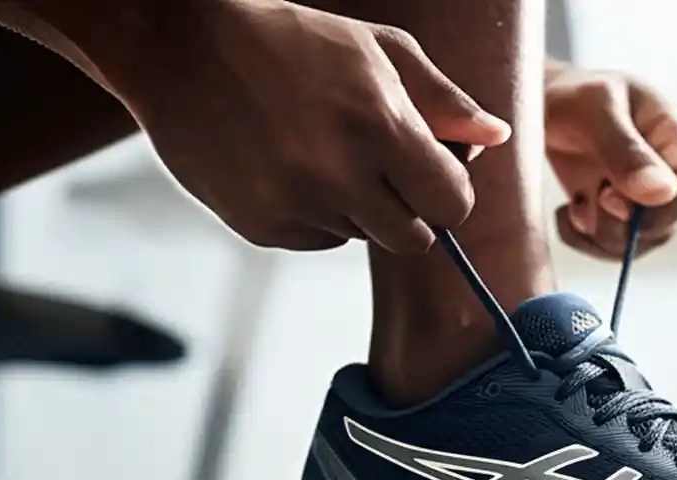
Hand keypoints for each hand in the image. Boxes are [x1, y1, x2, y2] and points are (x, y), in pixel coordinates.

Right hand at [111, 0, 509, 251]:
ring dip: (360, 209)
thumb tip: (497, 137)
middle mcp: (338, 176)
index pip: (453, 204)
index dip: (450, 192)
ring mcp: (295, 207)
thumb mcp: (378, 50)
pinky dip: (316, 216)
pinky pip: (318, 241)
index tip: (435, 174)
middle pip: (414, 239)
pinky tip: (289, 168)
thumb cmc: (289, 41)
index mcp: (379, 127)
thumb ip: (444, 100)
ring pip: (364, 239)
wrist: (180, 50)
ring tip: (322, 153)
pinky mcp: (260, 228)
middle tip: (383, 169)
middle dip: (411, 210)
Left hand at [545, 62, 676, 259]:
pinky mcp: (621, 216)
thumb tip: (661, 192)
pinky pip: (612, 248)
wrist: (546, 104)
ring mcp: (647, 198)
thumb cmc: (574, 95)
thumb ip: (625, 150)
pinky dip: (583, 240)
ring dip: (596, 235)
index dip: (659, 207)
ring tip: (572, 204)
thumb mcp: (595, 110)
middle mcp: (671, 172)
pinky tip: (566, 213)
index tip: (608, 197)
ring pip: (637, 245)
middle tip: (587, 197)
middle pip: (663, 227)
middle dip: (617, 225)